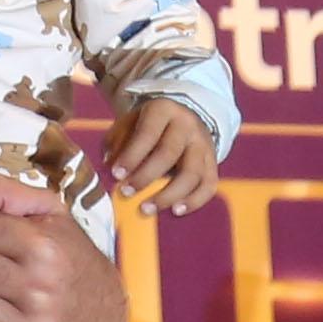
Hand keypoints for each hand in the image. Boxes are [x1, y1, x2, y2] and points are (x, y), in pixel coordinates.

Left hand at [101, 93, 221, 213]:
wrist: (183, 119)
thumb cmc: (148, 127)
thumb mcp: (129, 124)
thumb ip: (116, 143)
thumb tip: (110, 167)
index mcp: (164, 110)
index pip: (148, 133)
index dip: (131, 155)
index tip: (115, 174)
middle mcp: (187, 125)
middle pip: (169, 153)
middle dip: (145, 176)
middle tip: (125, 193)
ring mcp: (203, 144)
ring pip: (192, 173)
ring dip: (168, 195)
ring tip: (146, 209)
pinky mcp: (212, 163)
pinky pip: (208, 185)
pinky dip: (194, 201)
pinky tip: (175, 211)